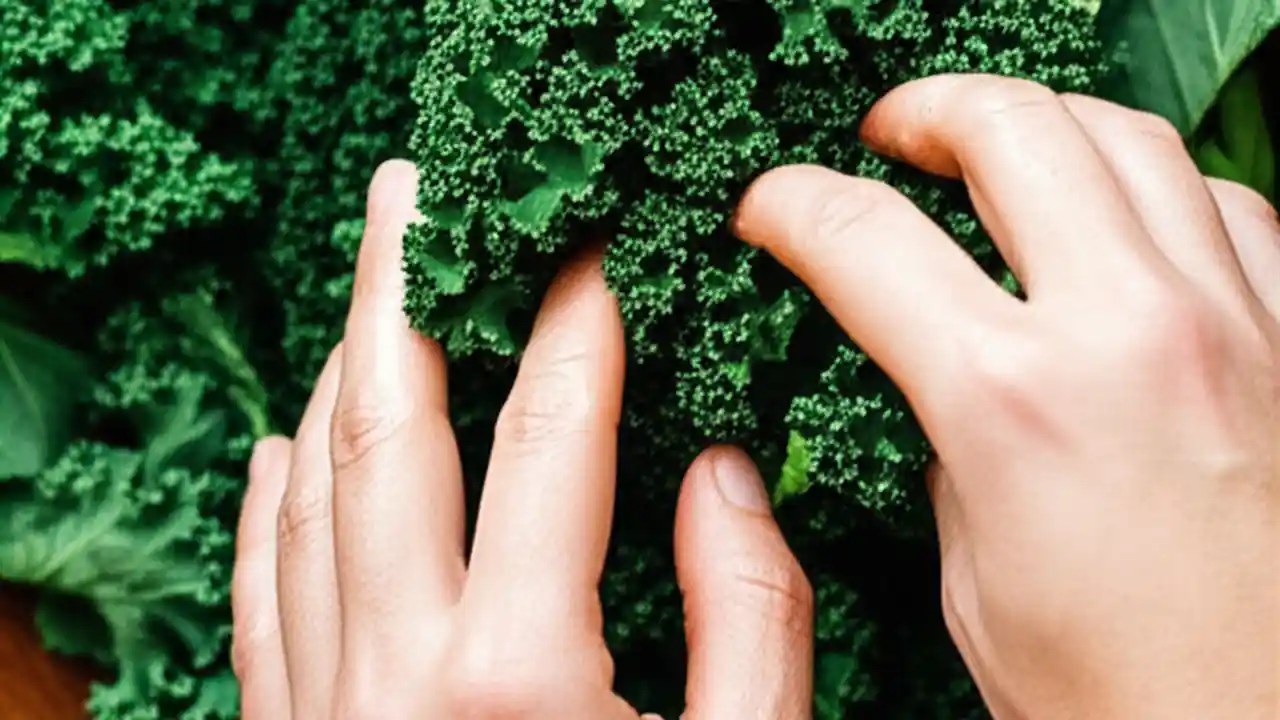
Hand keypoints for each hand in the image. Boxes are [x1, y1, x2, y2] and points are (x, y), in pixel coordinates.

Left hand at [230, 161, 813, 718]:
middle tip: (409, 192)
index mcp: (516, 674)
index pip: (548, 438)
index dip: (575, 325)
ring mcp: (323, 708)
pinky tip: (280, 454)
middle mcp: (395, 675)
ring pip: (309, 501)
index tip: (589, 248)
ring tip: (372, 303)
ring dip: (338, 381)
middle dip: (401, 292)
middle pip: (385, 431)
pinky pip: (259, 597)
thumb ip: (749, 621)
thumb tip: (725, 477)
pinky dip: (268, 511)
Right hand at [734, 75, 1278, 718]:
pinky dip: (1152, 180)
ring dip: (1040, 119)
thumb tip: (935, 370)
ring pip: (1130, 136)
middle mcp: (1130, 334)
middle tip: (882, 134)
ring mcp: (1231, 324)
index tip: (765, 207)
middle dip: (923, 109)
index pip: (864, 242)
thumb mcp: (971, 580)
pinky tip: (1115, 215)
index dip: (792, 206)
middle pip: (1012, 129)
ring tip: (992, 146)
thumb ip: (943, 443)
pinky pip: (1223, 201)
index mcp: (1011, 405)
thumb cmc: (1119, 700)